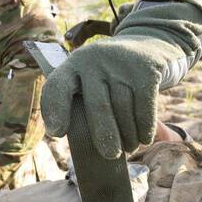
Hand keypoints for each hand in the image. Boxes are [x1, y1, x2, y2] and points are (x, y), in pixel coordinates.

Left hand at [40, 32, 185, 159]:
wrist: (146, 45)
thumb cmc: (109, 76)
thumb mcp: (89, 78)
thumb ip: (78, 102)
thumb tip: (80, 146)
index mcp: (73, 65)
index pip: (57, 86)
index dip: (54, 111)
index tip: (57, 133)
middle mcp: (94, 59)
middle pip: (97, 105)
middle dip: (104, 135)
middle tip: (109, 156)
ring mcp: (121, 62)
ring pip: (123, 109)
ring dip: (128, 135)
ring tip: (128, 148)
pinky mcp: (147, 69)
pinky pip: (144, 107)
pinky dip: (145, 127)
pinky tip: (144, 139)